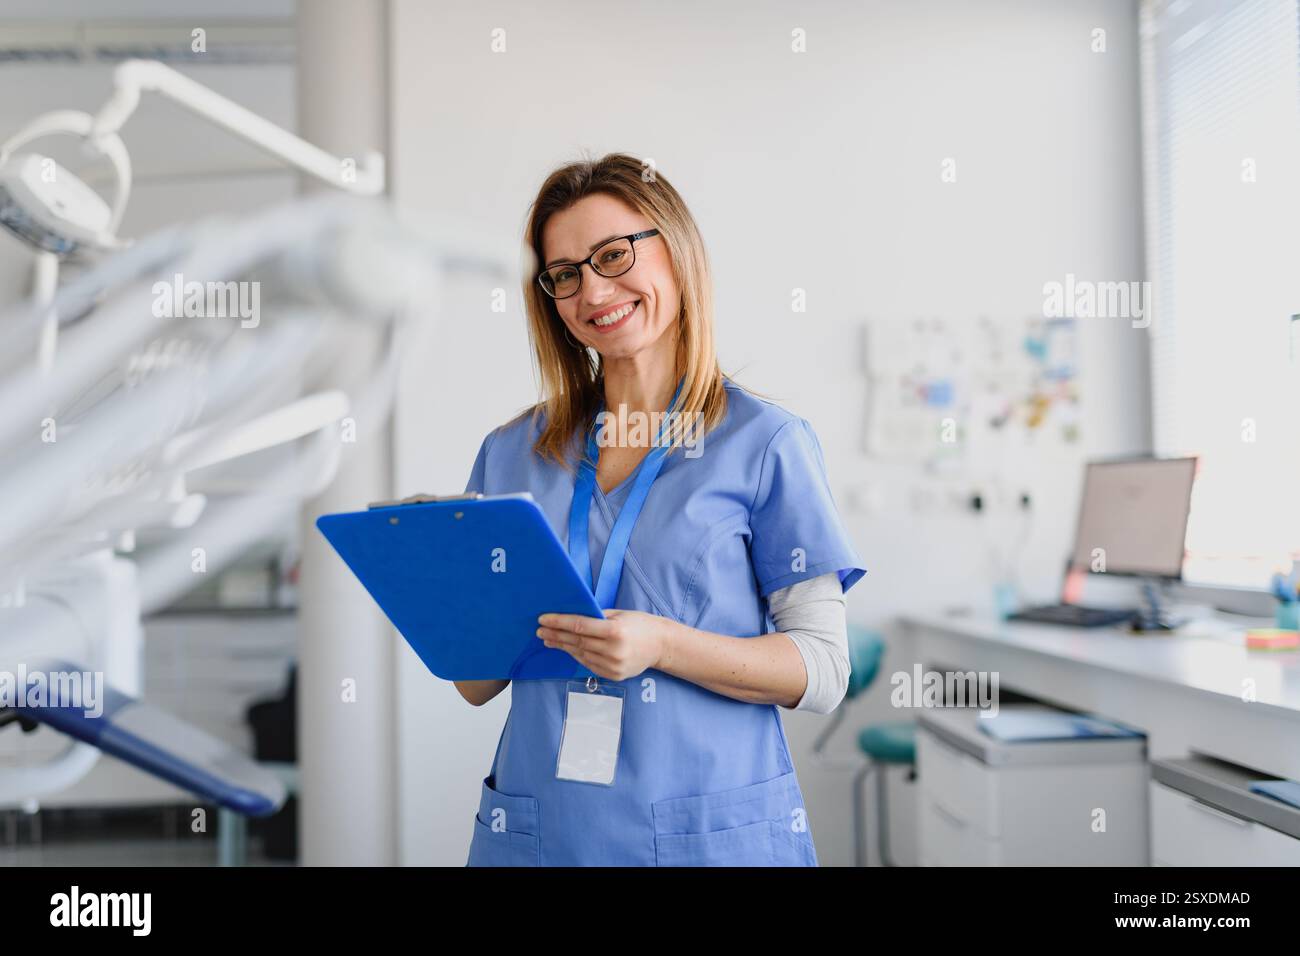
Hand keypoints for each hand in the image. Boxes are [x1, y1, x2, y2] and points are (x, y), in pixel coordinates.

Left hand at [536, 610, 673, 681]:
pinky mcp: (613, 675)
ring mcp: (613, 665)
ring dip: (563, 646)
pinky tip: (567, 649)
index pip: (579, 626)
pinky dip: (577, 656)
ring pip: (580, 654)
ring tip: (549, 640)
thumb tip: (571, 617)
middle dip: (556, 635)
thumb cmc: (640, 624)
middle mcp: (613, 650)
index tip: (543, 620)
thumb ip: (596, 617)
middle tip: (540, 631)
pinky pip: (589, 664)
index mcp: (615, 631)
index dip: (559, 623)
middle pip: (577, 641)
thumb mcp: (619, 614)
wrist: (661, 645)